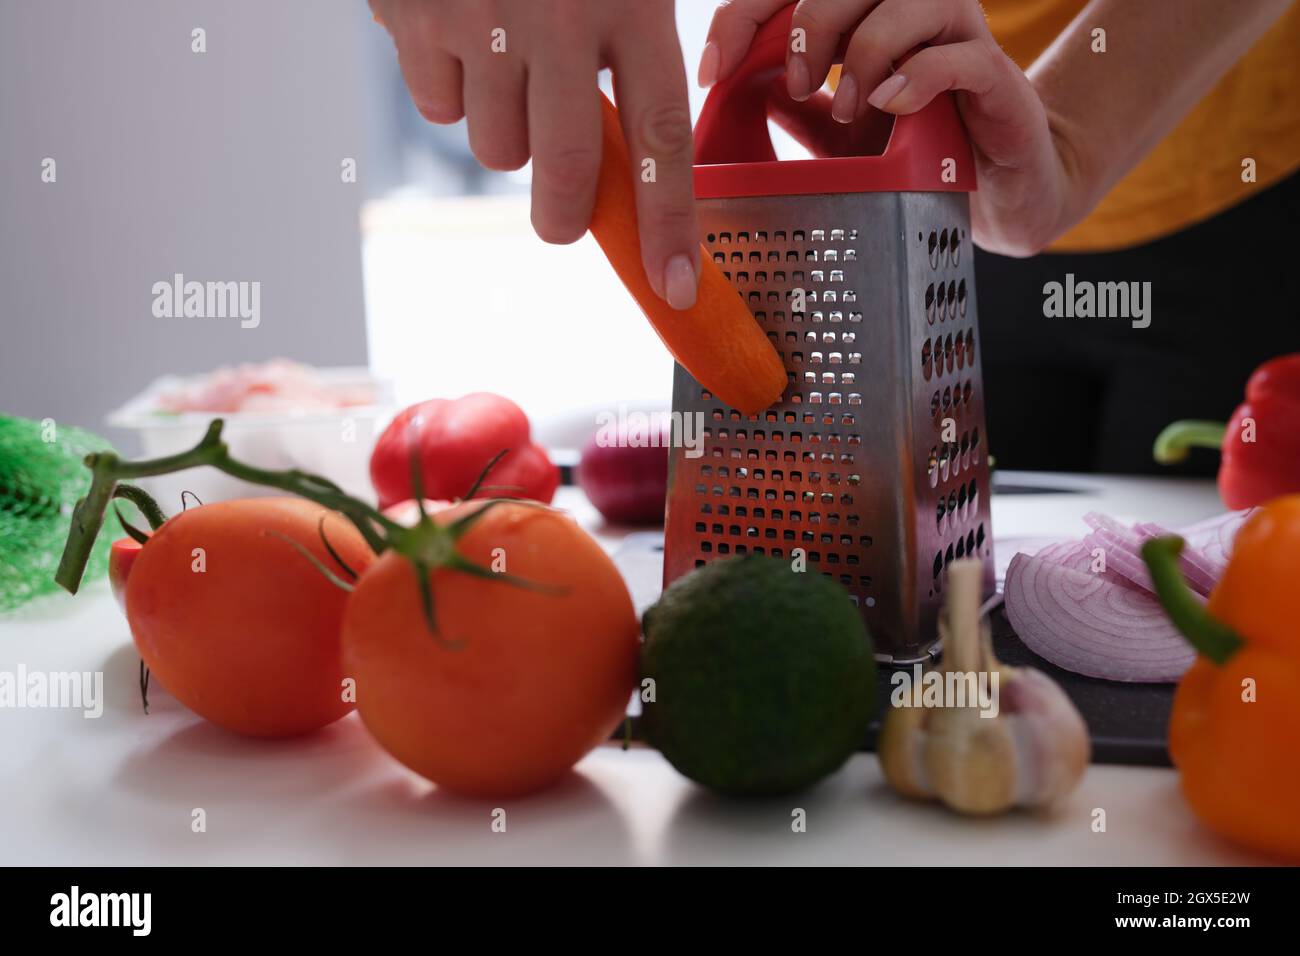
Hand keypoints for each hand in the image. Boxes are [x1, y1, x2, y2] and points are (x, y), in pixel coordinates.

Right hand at [372, 0, 700, 306]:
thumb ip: (640, 39)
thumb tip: (640, 144)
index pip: (660, 137)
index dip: (670, 223)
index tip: (676, 288)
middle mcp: (554, 19)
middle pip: (565, 169)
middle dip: (564, 214)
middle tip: (561, 219)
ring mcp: (476, 22)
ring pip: (494, 146)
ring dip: (506, 130)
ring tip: (509, 65)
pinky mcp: (412, 18)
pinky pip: (437, 104)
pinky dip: (451, 86)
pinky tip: (462, 32)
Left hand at [702, 0, 1080, 256]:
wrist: (997, 184)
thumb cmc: (920, 145)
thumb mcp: (842, 130)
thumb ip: (801, 105)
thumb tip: (739, 91)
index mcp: (871, 7)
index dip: (745, 14)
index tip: (714, 69)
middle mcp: (916, 4)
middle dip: (808, 25)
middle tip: (796, 86)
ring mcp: (959, 33)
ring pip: (907, 2)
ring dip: (863, 53)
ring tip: (851, 108)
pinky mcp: (994, 75)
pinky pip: (956, 56)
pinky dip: (916, 77)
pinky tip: (890, 107)